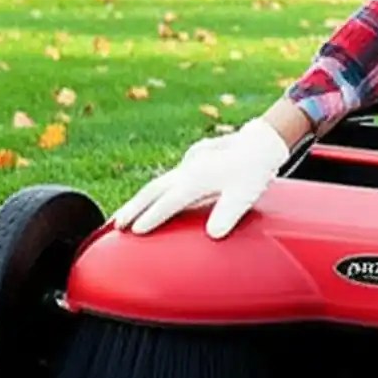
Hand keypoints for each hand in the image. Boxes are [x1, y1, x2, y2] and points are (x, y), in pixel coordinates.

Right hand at [112, 117, 292, 238]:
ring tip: (125, 216)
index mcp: (197, 179)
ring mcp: (189, 164)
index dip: (152, 217)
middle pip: (153, 191)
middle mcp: (188, 170)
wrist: (261, 142)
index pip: (169, 202)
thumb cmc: (254, 170)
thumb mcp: (245, 195)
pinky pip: (168, 179)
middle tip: (115, 225)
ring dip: (140, 200)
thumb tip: (213, 235)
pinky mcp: (193, 161)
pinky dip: (155, 191)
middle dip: (133, 208)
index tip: (134, 231)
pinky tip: (153, 199)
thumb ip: (227, 215)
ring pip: (157, 184)